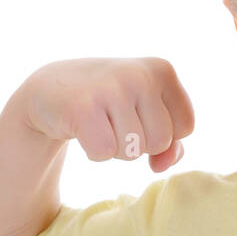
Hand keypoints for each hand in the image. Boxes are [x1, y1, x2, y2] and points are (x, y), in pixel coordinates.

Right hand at [21, 57, 195, 171]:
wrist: (51, 89)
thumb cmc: (109, 103)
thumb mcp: (147, 112)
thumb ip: (172, 141)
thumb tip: (163, 165)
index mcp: (162, 70)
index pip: (186, 127)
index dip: (164, 134)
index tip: (139, 117)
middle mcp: (140, 74)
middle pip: (160, 142)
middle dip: (138, 143)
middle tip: (113, 121)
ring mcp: (111, 88)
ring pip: (133, 151)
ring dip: (116, 148)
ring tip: (99, 123)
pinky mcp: (82, 107)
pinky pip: (104, 153)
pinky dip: (94, 152)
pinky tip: (83, 130)